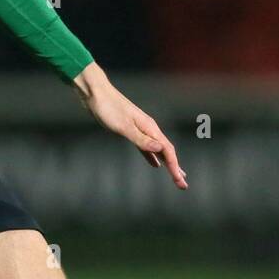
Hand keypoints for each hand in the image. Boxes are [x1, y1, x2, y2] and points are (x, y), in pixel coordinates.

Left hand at [72, 62, 187, 190]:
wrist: (95, 93)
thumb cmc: (107, 108)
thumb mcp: (123, 126)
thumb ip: (141, 139)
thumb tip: (159, 149)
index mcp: (149, 127)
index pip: (167, 151)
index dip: (175, 167)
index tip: (180, 182)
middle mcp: (148, 128)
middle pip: (166, 151)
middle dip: (175, 168)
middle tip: (183, 185)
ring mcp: (140, 129)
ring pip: (158, 150)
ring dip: (167, 164)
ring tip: (175, 176)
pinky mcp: (130, 130)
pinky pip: (147, 148)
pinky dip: (153, 157)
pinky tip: (155, 165)